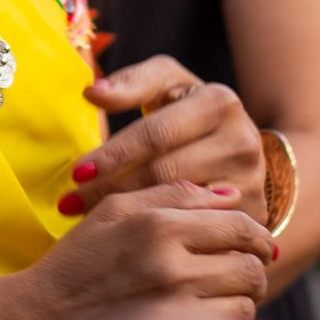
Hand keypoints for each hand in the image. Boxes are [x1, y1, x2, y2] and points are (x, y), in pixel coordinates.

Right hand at [0, 181, 272, 319]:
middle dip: (254, 264)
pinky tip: (204, 316)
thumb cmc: (77, 261)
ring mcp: (174, 305)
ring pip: (247, 299)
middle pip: (251, 262)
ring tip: (221, 292)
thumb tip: (232, 194)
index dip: (255, 233)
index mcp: (158, 223)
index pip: (238, 223)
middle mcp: (172, 262)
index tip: (252, 240)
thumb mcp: (114, 211)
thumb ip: (173, 194)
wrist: (39, 319)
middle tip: (241, 268)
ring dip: (242, 295)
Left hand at [64, 56, 265, 222]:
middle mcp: (242, 142)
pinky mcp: (251, 216)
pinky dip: (157, 234)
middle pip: (164, 174)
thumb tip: (91, 93)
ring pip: (177, 208)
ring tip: (84, 219)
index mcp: (220, 102)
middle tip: (68, 202)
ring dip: (128, 215)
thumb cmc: (190, 110)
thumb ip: (132, 82)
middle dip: (111, 189)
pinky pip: (195, 230)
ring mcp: (249, 183)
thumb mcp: (168, 84)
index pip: (156, 133)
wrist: (246, 148)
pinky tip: (125, 237)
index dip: (114, 153)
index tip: (76, 172)